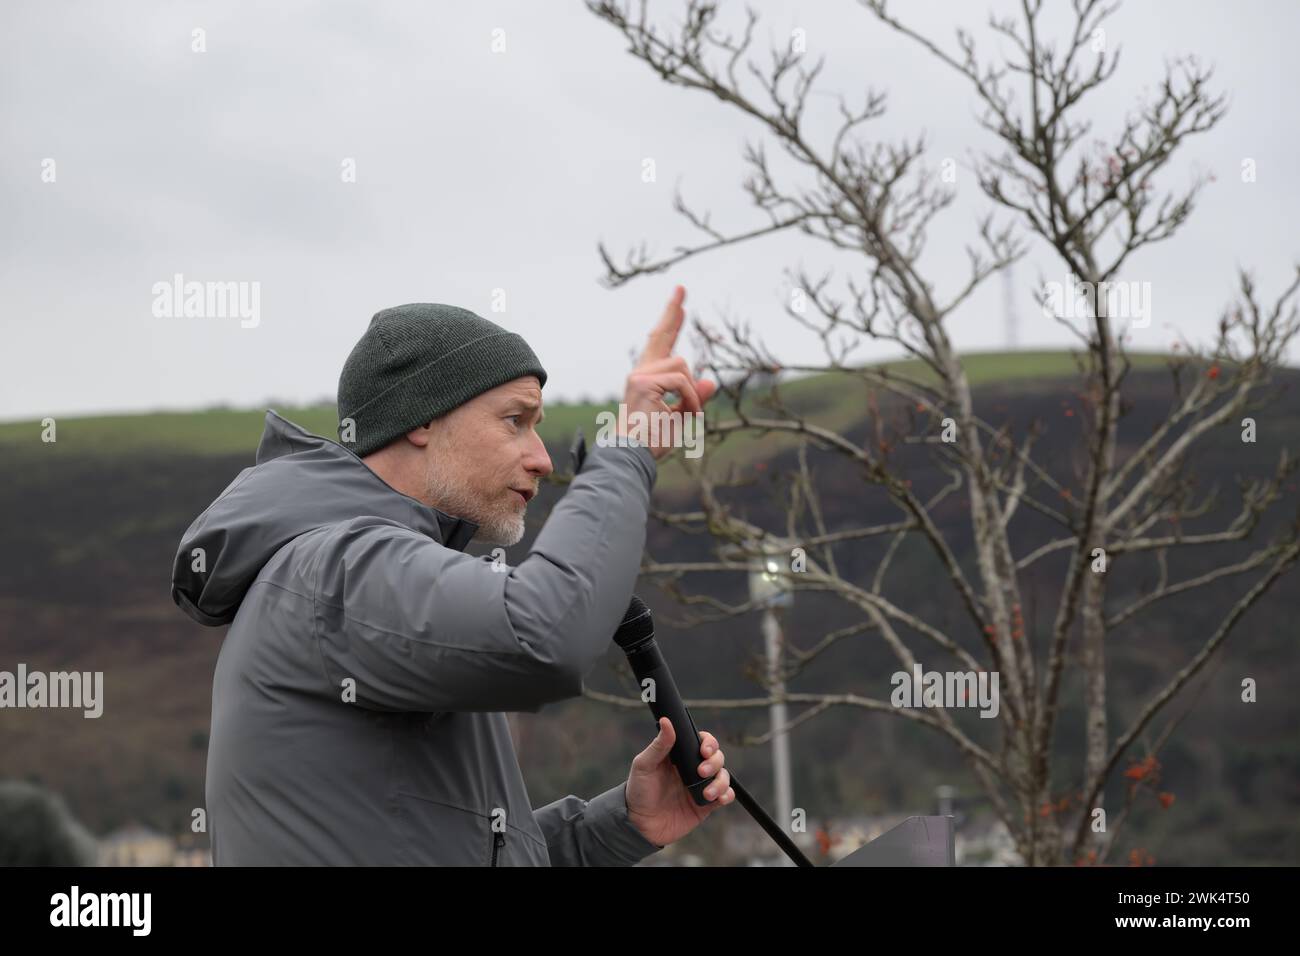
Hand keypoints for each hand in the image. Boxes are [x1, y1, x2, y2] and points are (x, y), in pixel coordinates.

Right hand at [623, 285, 717, 460]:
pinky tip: (685, 413)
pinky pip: (682, 381)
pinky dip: (690, 399)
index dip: (671, 323)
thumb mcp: (680, 417)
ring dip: (692, 391)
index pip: (660, 344)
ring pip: (682, 365)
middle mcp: (641, 373)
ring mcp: (640, 376)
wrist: (631, 456)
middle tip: (682, 287)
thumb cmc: (651, 442)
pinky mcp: (644, 382)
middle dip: (673, 312)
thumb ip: (694, 397)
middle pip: (660, 335)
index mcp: (647, 378)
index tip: (680, 302)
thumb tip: (711, 379)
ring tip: (687, 413)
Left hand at [625, 716, 733, 847]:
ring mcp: (700, 787)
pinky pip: (725, 796)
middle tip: (701, 772)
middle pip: (717, 757)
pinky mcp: (705, 805)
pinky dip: (726, 795)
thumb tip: (666, 721)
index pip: (702, 742)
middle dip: (714, 762)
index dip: (709, 743)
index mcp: (680, 756)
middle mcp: (692, 769)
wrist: (639, 824)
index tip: (704, 750)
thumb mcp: (644, 765)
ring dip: (720, 782)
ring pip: (723, 776)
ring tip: (706, 793)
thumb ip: (659, 745)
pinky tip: (718, 798)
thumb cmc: (638, 791)